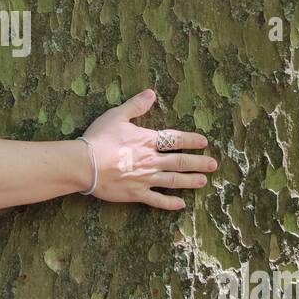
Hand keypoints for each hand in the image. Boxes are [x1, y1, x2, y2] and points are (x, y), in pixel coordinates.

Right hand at [80, 89, 215, 209]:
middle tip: (213, 165)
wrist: (85, 164)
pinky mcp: (136, 193)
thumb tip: (151, 93)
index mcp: (147, 141)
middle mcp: (151, 160)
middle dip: (198, 163)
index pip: (175, 139)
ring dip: (190, 181)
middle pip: (180, 162)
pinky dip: (170, 203)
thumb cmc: (99, 138)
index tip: (204, 142)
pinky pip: (157, 200)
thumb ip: (136, 105)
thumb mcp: (117, 115)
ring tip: (203, 181)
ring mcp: (145, 179)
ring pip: (173, 181)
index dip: (191, 140)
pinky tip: (181, 205)